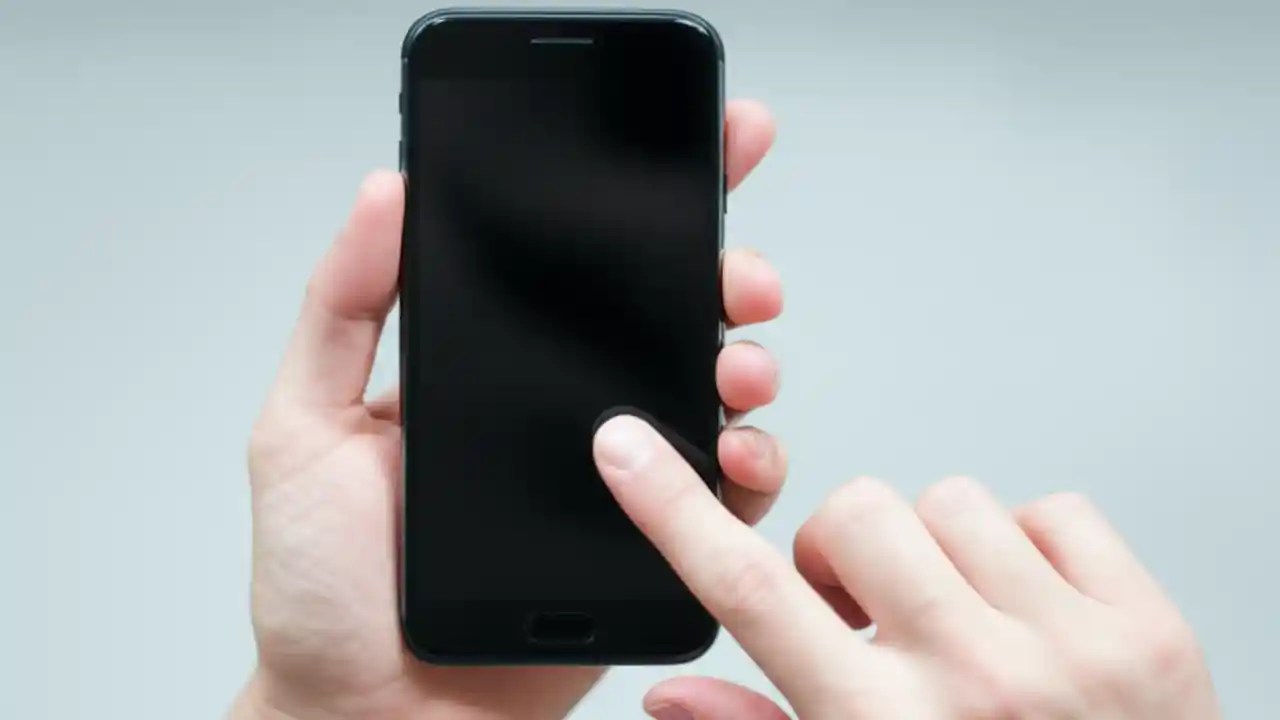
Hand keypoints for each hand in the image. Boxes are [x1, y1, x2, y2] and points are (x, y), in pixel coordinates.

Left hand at [231, 101, 784, 719]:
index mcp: (492, 367)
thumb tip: (385, 192)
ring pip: (709, 398)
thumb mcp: (302, 427)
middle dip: (721, 276)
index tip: (699, 151)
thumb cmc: (325, 588)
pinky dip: (753, 468)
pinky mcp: (647, 547)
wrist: (372, 717)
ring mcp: (612, 479)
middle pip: (665, 320)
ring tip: (738, 365)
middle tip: (736, 276)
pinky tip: (740, 450)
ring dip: (746, 363)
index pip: (574, 267)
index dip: (643, 206)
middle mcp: (563, 413)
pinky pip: (721, 500)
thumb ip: (342, 312)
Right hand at [592, 417, 1220, 718]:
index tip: (627, 445)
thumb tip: (671, 696)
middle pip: (855, 512)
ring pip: (951, 499)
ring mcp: (1068, 647)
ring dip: (937, 552)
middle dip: (846, 551)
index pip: (745, 592)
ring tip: (957, 623)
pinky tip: (1026, 612)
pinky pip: (1053, 511)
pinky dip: (1029, 548)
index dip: (672, 507)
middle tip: (868, 613)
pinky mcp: (1146, 628)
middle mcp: (972, 680)